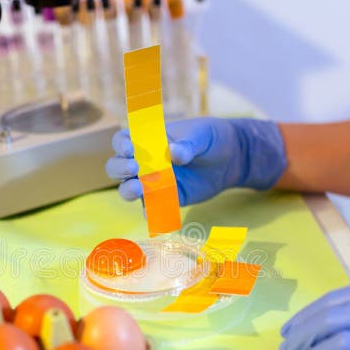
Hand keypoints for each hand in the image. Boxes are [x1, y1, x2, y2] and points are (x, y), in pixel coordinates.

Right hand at [106, 117, 286, 205]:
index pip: (123, 141)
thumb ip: (187, 144)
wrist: (232, 159)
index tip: (131, 149)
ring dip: (128, 190)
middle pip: (117, 166)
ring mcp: (153, 181)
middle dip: (120, 169)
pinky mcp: (167, 198)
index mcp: (148, 139)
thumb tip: (173, 153)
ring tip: (139, 190)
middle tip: (134, 169)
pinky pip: (151, 207)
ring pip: (128, 188)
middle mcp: (144, 161)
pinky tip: (150, 213)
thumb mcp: (201, 135)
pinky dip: (148, 211)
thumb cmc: (212, 138)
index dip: (121, 145)